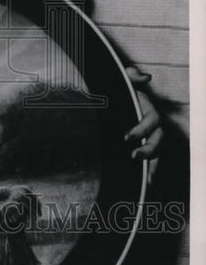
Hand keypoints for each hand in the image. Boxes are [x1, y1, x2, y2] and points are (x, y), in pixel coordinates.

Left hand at [124, 66, 163, 182]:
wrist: (104, 101)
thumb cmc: (115, 90)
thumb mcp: (121, 80)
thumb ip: (131, 75)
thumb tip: (146, 77)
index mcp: (147, 110)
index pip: (151, 121)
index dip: (142, 129)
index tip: (127, 137)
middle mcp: (151, 126)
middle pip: (159, 140)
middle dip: (149, 150)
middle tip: (134, 156)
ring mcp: (147, 139)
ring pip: (158, 154)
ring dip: (153, 166)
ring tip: (145, 180)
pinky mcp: (141, 149)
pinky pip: (151, 164)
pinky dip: (151, 175)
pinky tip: (147, 188)